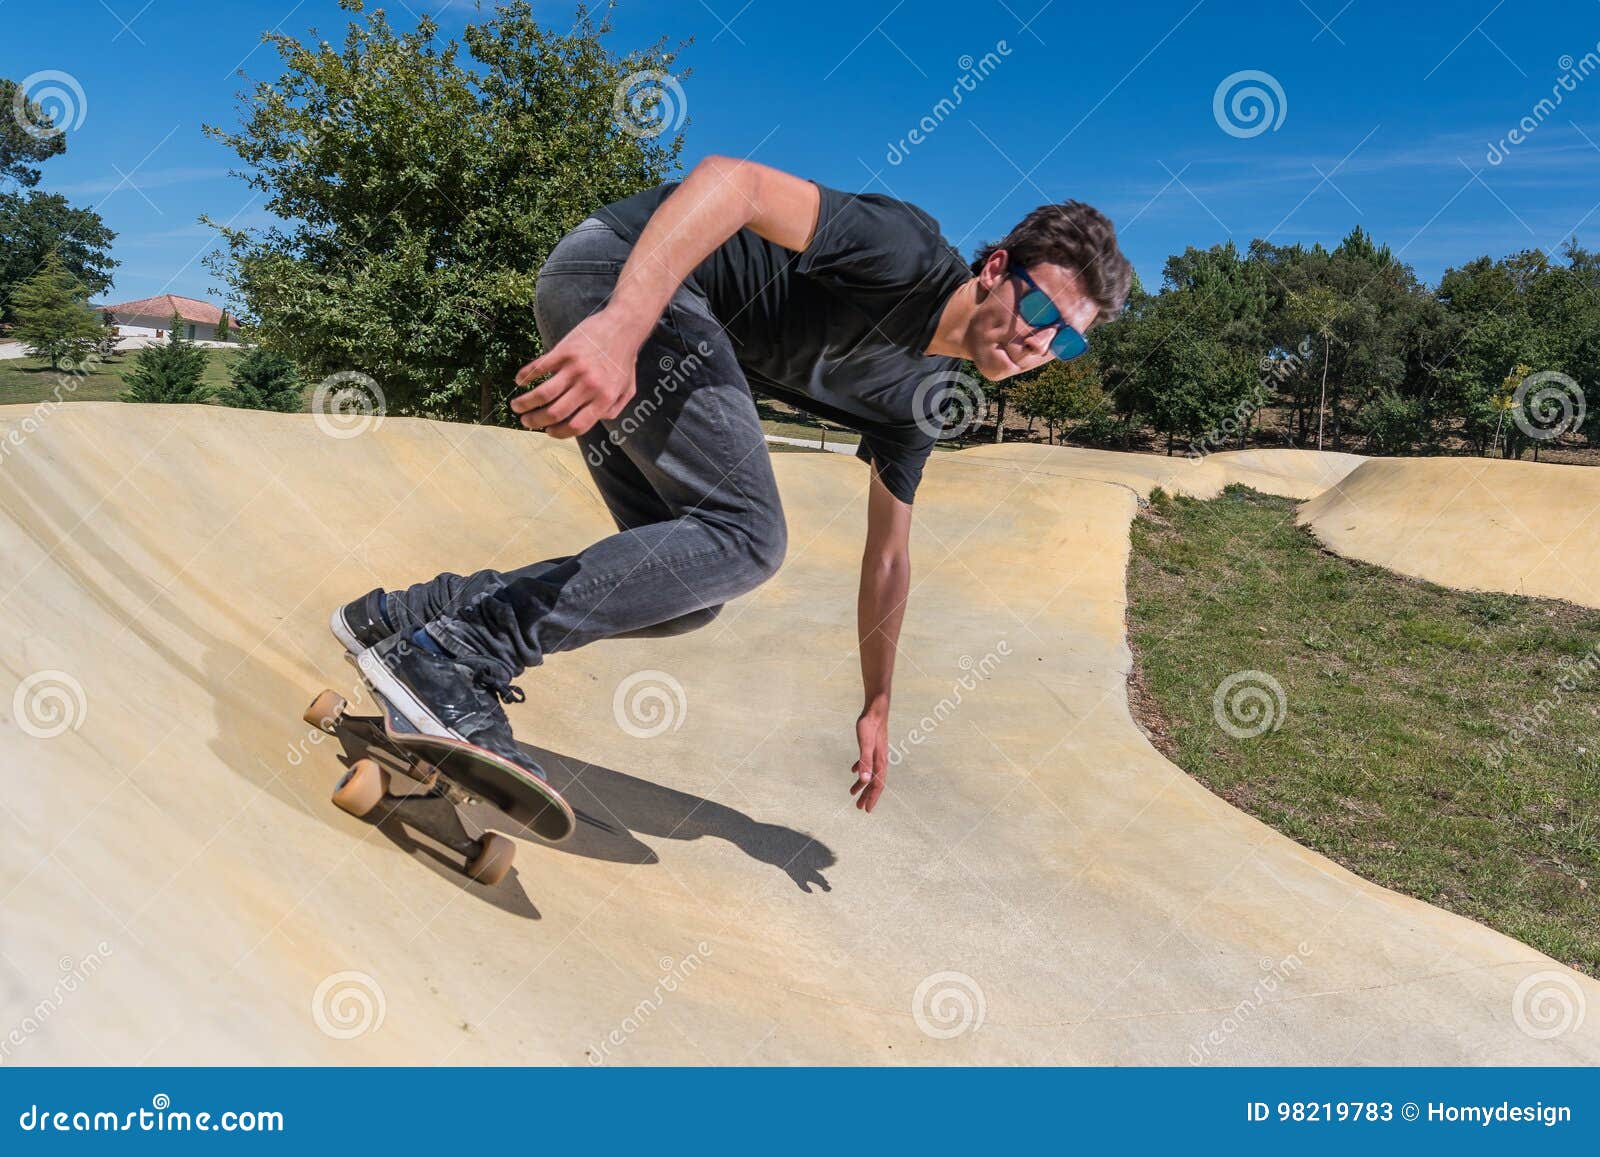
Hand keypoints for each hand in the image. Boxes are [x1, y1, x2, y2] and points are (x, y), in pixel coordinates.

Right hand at [510, 308, 644, 437]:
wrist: (623, 325)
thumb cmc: (625, 360)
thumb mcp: (627, 390)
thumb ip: (613, 410)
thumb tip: (593, 422)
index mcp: (603, 399)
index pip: (576, 426)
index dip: (558, 433)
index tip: (548, 431)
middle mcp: (588, 386)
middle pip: (554, 413)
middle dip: (535, 421)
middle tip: (526, 421)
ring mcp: (574, 368)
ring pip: (542, 394)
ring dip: (524, 403)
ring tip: (516, 406)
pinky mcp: (564, 351)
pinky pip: (539, 368)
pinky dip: (525, 376)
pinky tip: (519, 380)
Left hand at [850, 705, 889, 812]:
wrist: (876, 710)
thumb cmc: (869, 726)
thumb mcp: (865, 744)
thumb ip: (864, 762)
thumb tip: (863, 780)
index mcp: (879, 762)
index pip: (877, 785)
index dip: (872, 798)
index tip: (867, 810)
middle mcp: (880, 760)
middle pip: (874, 782)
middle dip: (867, 795)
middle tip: (859, 807)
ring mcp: (876, 754)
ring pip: (869, 774)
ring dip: (862, 785)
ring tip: (853, 793)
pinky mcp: (871, 747)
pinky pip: (866, 763)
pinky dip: (860, 769)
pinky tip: (854, 771)